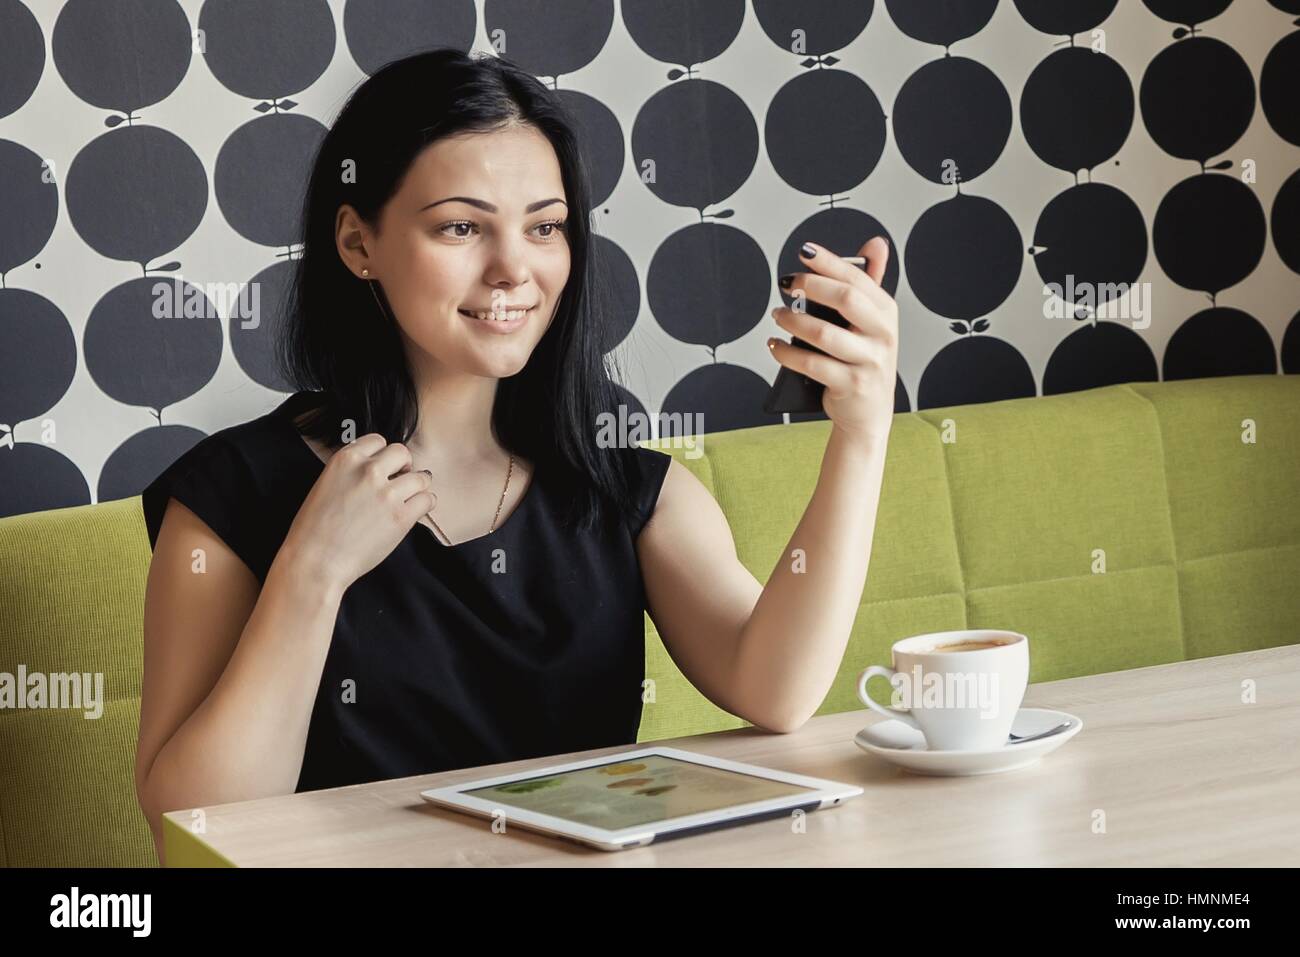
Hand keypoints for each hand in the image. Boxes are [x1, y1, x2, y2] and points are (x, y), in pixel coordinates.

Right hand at [280, 433, 434, 590]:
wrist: (316, 561)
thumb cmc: (314, 529)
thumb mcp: (326, 484)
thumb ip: (351, 471)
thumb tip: (378, 468)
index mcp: (346, 459)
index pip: (378, 441)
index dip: (382, 456)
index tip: (383, 468)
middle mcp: (368, 471)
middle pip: (402, 453)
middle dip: (403, 466)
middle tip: (398, 481)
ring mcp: (387, 493)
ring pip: (421, 477)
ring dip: (416, 487)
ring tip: (406, 499)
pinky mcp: (401, 517)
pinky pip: (428, 500)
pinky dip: (424, 505)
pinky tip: (413, 512)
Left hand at [768, 236, 898, 444]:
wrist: (868, 414)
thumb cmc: (863, 361)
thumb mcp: (871, 323)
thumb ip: (870, 284)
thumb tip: (875, 244)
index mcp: (887, 312)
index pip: (858, 278)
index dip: (830, 261)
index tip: (804, 251)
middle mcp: (883, 335)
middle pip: (846, 299)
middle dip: (812, 286)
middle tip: (788, 284)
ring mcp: (869, 361)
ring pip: (823, 333)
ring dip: (793, 320)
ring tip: (778, 314)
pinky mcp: (850, 385)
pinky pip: (811, 363)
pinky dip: (786, 352)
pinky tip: (774, 344)